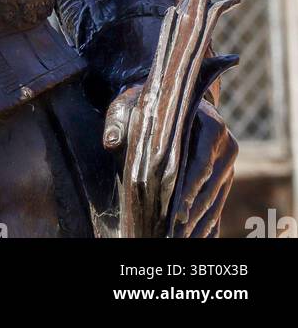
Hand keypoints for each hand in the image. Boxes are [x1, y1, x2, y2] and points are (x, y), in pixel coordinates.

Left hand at [104, 86, 237, 237]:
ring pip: (214, 202)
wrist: (174, 98)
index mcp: (210, 124)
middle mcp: (224, 147)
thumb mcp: (132, 104)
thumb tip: (111, 141)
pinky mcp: (224, 180)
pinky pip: (216, 207)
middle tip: (172, 234)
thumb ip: (120, 120)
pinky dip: (205, 225)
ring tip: (176, 240)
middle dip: (191, 214)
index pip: (202, 162)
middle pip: (209, 188)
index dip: (190, 188)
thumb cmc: (151, 104)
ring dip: (196, 225)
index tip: (177, 211)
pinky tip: (190, 238)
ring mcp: (227, 166)